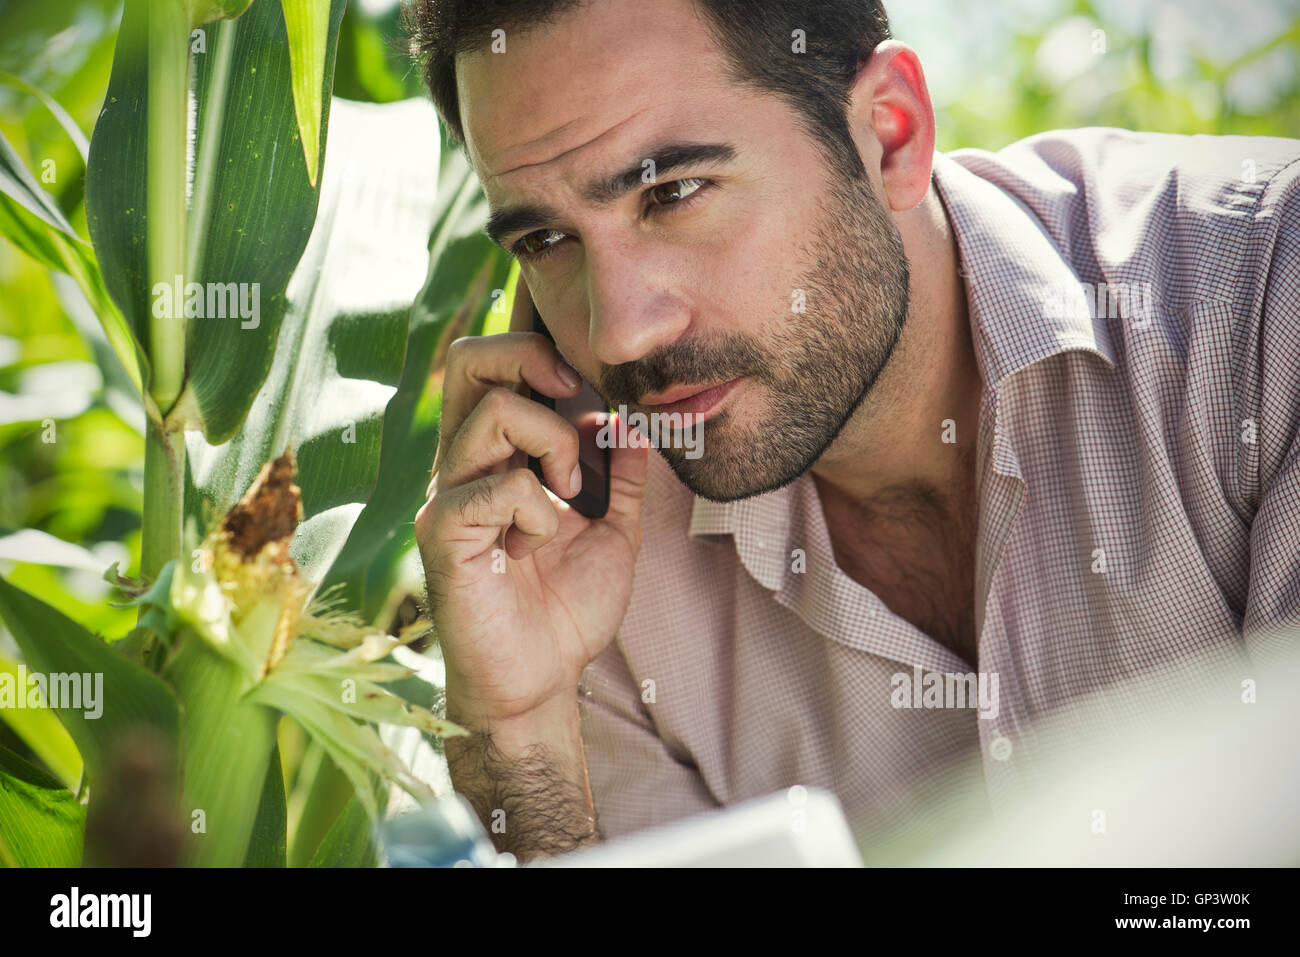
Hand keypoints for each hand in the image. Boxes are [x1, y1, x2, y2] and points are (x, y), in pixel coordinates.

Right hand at [415, 276, 649, 726]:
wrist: (541, 681)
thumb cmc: (566, 607)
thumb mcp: (614, 529)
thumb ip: (622, 475)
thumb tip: (634, 422)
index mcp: (498, 454)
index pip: (493, 365)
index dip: (537, 349)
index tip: (585, 382)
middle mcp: (464, 464)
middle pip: (469, 361)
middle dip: (527, 356)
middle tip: (570, 393)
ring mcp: (450, 496)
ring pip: (491, 413)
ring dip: (553, 442)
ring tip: (569, 491)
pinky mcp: (444, 535)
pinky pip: (495, 486)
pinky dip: (537, 505)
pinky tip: (544, 539)